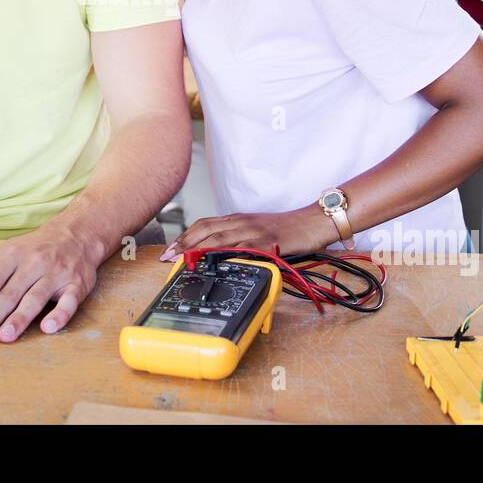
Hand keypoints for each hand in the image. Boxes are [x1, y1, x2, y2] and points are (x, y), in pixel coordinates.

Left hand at [0, 224, 103, 343]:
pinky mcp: (77, 285)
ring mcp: (56, 273)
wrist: (76, 232)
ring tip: (6, 336)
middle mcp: (33, 263)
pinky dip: (60, 314)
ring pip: (36, 297)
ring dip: (21, 317)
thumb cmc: (30, 249)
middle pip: (10, 292)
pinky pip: (69, 301)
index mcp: (10, 256)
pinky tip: (49, 326)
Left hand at [159, 205, 335, 261]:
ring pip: (221, 237)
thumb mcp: (257, 231)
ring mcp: (255, 231)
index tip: (170, 249)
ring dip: (199, 249)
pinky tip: (218, 264)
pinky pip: (246, 248)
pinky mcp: (269, 241)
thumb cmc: (287, 229)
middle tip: (169, 257)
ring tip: (184, 261)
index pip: (204, 224)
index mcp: (238, 219)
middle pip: (207, 230)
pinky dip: (230, 255)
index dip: (185, 236)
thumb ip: (238, 240)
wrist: (313, 222)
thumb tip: (217, 254)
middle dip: (184, 244)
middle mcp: (243, 222)